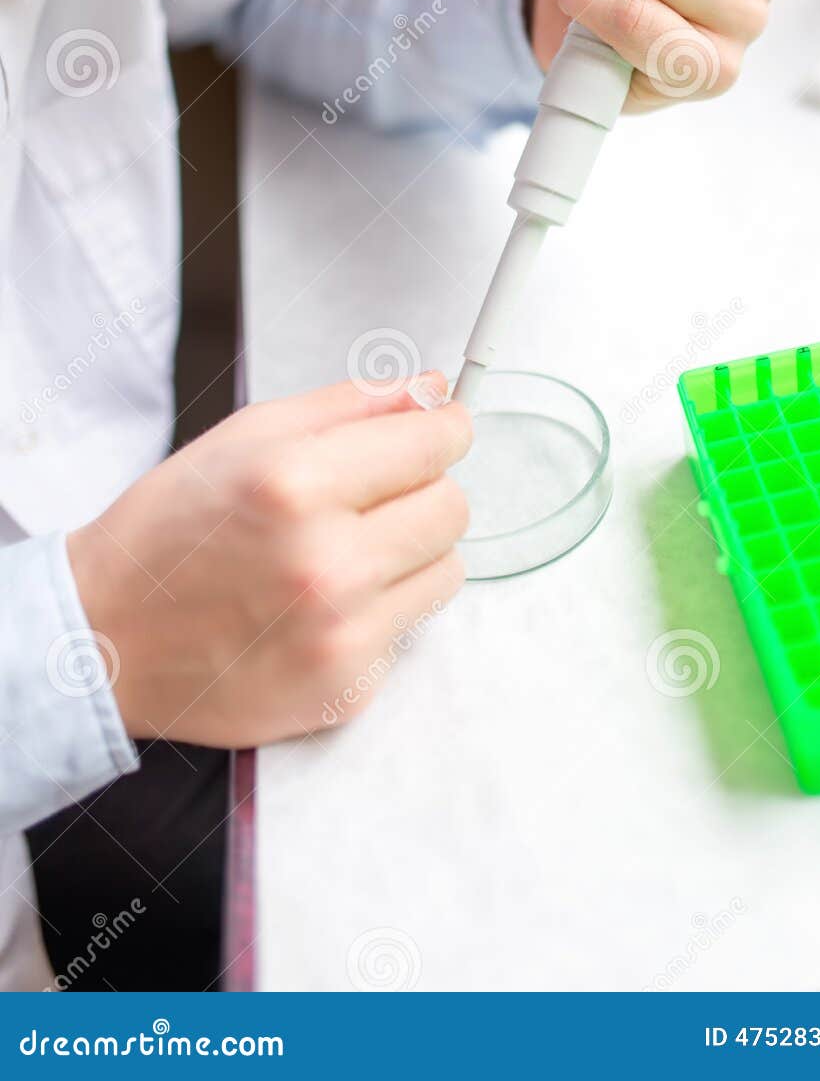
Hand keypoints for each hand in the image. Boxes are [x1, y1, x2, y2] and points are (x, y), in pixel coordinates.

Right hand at [67, 378, 470, 743]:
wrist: (106, 638)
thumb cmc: (170, 532)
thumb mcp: (247, 436)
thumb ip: (350, 405)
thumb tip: (430, 390)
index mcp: (297, 484)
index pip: (434, 445)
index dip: (442, 430)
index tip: (438, 431)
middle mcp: (327, 563)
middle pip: (452, 508)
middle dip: (424, 491)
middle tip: (373, 497)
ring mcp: (340, 635)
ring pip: (446, 570)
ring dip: (410, 554)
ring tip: (343, 553)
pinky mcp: (345, 690)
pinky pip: (410, 630)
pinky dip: (379, 612)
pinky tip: (321, 607)